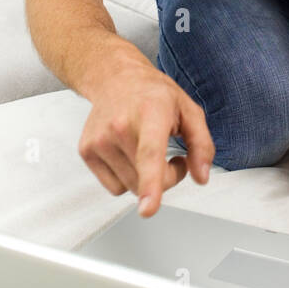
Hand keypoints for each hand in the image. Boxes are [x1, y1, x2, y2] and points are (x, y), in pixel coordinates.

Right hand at [78, 58, 214, 216]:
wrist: (115, 79)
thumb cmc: (154, 94)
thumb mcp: (190, 110)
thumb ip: (202, 145)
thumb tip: (201, 177)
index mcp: (150, 112)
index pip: (150, 154)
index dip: (151, 184)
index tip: (149, 208)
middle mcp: (120, 126)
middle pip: (145, 180)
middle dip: (166, 178)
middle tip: (172, 157)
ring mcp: (99, 140)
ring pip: (129, 188)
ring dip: (145, 180)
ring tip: (148, 152)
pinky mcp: (86, 151)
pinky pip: (114, 187)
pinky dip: (126, 178)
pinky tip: (130, 155)